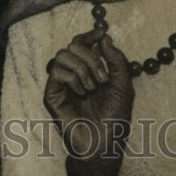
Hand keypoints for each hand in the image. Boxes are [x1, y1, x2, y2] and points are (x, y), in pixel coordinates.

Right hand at [44, 29, 133, 160]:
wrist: (104, 143)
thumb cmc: (115, 117)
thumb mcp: (123, 84)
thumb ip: (116, 59)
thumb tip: (104, 37)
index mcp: (91, 70)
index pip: (83, 43)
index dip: (90, 35)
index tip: (101, 32)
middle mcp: (75, 73)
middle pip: (73, 45)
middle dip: (91, 57)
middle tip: (103, 78)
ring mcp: (62, 83)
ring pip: (62, 54)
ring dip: (82, 68)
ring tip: (93, 87)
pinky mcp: (51, 94)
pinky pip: (55, 71)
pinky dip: (72, 78)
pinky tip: (81, 93)